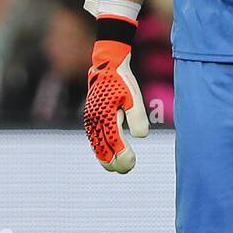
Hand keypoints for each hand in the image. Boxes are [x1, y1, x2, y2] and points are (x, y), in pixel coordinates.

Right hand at [84, 40, 148, 171]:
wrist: (107, 64)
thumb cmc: (122, 81)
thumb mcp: (133, 96)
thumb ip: (137, 117)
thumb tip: (141, 136)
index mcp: (105, 116)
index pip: (114, 144)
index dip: (122, 156)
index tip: (132, 163)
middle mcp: (94, 121)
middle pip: (102, 150)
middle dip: (114, 162)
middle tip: (128, 168)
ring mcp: (90, 119)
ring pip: (96, 146)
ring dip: (107, 158)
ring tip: (119, 167)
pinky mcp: (91, 117)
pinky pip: (94, 139)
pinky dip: (100, 149)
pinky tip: (108, 154)